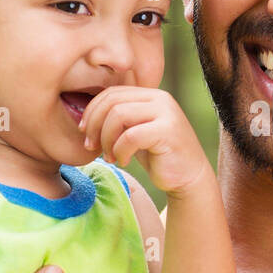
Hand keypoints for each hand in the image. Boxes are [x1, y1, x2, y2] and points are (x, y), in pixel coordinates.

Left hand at [79, 86, 211, 196]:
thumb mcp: (135, 133)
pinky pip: (131, 136)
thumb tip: (85, 116)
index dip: (92, 111)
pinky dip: (120, 151)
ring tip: (110, 157)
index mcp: (150, 95)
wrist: (188, 179)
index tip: (84, 133)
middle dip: (95, 126)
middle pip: (112, 102)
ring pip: (118, 116)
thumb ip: (119, 119)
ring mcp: (166, 113)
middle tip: (91, 147)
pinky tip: (123, 162)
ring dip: (106, 139)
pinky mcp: (168, 131)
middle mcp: (160, 99)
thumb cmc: (159, 157)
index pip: (111, 93)